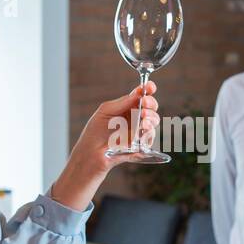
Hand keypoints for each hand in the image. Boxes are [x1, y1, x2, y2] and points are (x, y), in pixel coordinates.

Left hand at [49, 82, 159, 209]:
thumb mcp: (105, 112)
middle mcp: (133, 120)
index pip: (140, 97)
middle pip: (150, 108)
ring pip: (153, 122)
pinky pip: (149, 138)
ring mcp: (137, 133)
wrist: (90, 156)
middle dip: (151, 103)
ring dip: (151, 118)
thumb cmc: (93, 134)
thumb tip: (138, 93)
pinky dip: (147, 132)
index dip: (147, 90)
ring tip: (142, 119)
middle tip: (145, 103)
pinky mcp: (139, 147)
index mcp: (124, 109)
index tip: (150, 87)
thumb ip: (122, 102)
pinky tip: (141, 130)